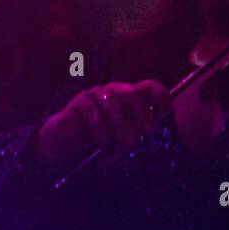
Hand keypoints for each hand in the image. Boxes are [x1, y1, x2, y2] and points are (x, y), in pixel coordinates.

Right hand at [33, 80, 170, 168]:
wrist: (68, 139)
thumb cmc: (101, 135)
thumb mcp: (125, 132)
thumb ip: (140, 127)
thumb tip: (153, 126)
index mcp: (129, 95)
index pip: (150, 87)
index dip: (160, 98)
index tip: (160, 117)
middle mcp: (114, 91)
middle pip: (135, 92)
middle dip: (141, 113)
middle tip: (143, 133)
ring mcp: (96, 93)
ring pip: (114, 103)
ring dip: (121, 126)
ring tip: (122, 143)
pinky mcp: (80, 102)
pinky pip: (94, 113)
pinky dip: (101, 131)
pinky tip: (102, 143)